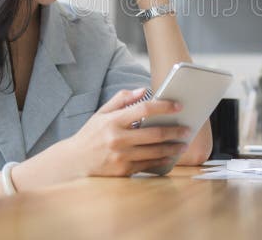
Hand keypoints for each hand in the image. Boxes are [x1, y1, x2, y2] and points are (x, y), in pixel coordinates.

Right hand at [65, 88, 190, 176]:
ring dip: (172, 147)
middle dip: (175, 131)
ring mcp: (121, 156)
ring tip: (183, 143)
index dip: (164, 106)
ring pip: (154, 151)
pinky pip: (148, 165)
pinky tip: (170, 157)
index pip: (144, 109)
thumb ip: (121, 99)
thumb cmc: (90, 135)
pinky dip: (161, 161)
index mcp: (113, 121)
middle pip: (154, 133)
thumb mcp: (101, 113)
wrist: (73, 162)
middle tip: (188, 128)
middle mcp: (118, 139)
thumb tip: (142, 90)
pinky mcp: (123, 171)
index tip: (178, 105)